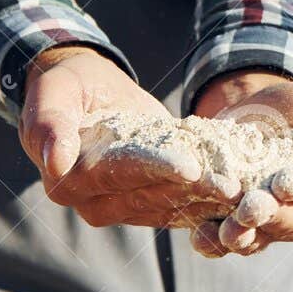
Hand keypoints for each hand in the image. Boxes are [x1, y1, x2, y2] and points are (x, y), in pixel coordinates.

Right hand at [19, 45, 239, 227]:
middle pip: (149, 195)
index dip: (155, 170)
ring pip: (167, 205)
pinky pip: (175, 205)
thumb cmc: (67, 84)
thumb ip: (50, 123)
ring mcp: (119, 206)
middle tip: (232, 185)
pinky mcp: (143, 201)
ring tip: (242, 188)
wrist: (84, 91)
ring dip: (206, 199)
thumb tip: (54, 164)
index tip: (190, 166)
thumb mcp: (55, 91)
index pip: (119, 173)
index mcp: (68, 179)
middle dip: (192, 189)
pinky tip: (236, 196)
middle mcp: (93, 202)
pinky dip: (205, 202)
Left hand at [188, 71, 292, 256]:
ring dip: (242, 237)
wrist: (248, 108)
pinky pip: (224, 243)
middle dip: (269, 216)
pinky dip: (212, 244)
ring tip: (227, 231)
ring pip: (259, 239)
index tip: (284, 181)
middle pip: (290, 223)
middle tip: (251, 207)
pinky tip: (200, 237)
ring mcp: (267, 224)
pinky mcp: (233, 224)